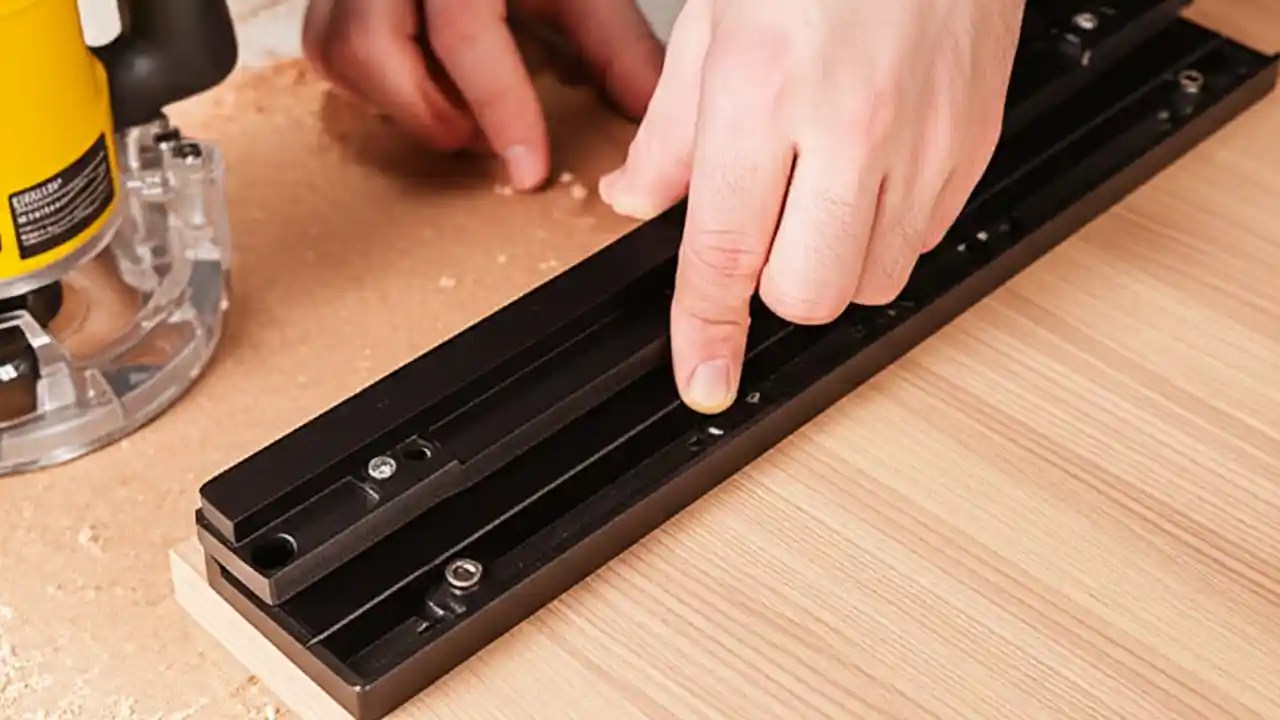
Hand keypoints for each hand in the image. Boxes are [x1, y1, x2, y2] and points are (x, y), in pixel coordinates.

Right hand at [302, 0, 664, 189]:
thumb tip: (649, 110)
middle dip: (431, 112)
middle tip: (479, 135)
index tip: (528, 170)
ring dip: (396, 100)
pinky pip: (324, 46)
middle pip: (373, 47)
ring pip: (339, 51)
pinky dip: (367, 82)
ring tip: (451, 106)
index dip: (500, 109)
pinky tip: (415, 82)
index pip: (466, 34)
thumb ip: (612, 44)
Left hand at [599, 0, 1025, 413]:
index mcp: (767, 94)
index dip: (706, 331)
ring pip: (872, 281)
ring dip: (833, 260)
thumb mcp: (715, 20)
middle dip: (772, 285)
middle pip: (808, 293)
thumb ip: (672, 128)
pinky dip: (885, 229)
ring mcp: (926, 141)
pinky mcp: (972, 142)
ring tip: (821, 189)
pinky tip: (869, 170)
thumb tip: (638, 200)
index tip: (704, 380)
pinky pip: (925, 238)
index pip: (725, 252)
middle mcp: (853, 129)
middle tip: (763, 228)